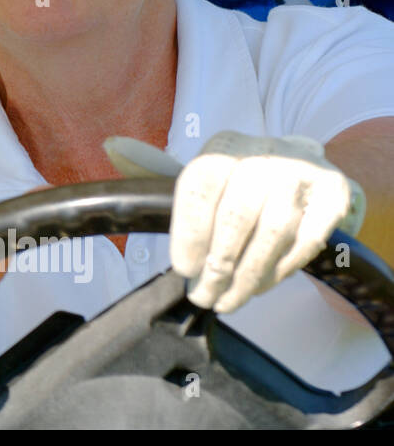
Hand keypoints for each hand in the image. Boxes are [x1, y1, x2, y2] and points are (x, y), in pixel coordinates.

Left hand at [104, 131, 365, 312]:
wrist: (305, 168)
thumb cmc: (239, 180)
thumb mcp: (202, 172)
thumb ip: (155, 168)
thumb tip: (111, 146)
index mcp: (223, 144)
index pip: (201, 186)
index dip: (189, 233)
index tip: (183, 270)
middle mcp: (265, 151)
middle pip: (236, 216)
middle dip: (217, 266)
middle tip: (204, 297)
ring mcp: (302, 170)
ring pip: (272, 233)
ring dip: (248, 276)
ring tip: (228, 301)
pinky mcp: (333, 193)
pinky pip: (305, 242)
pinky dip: (281, 269)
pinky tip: (262, 286)